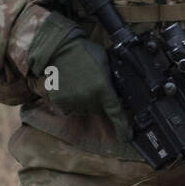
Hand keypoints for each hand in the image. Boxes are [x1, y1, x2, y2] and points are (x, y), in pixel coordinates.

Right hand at [27, 16, 130, 141]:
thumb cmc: (83, 52)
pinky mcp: (59, 102)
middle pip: (98, 109)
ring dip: (84, 100)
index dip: (123, 127)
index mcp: (102, 89)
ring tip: (79, 82)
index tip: (127, 136)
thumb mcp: (105, 63)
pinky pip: (69, 107)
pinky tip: (69, 86)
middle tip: (92, 84)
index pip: (116, 113)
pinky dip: (71, 100)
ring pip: (83, 108)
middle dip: (99, 101)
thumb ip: (111, 80)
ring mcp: (73, 102)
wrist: (57, 49)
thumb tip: (119, 91)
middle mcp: (88, 99)